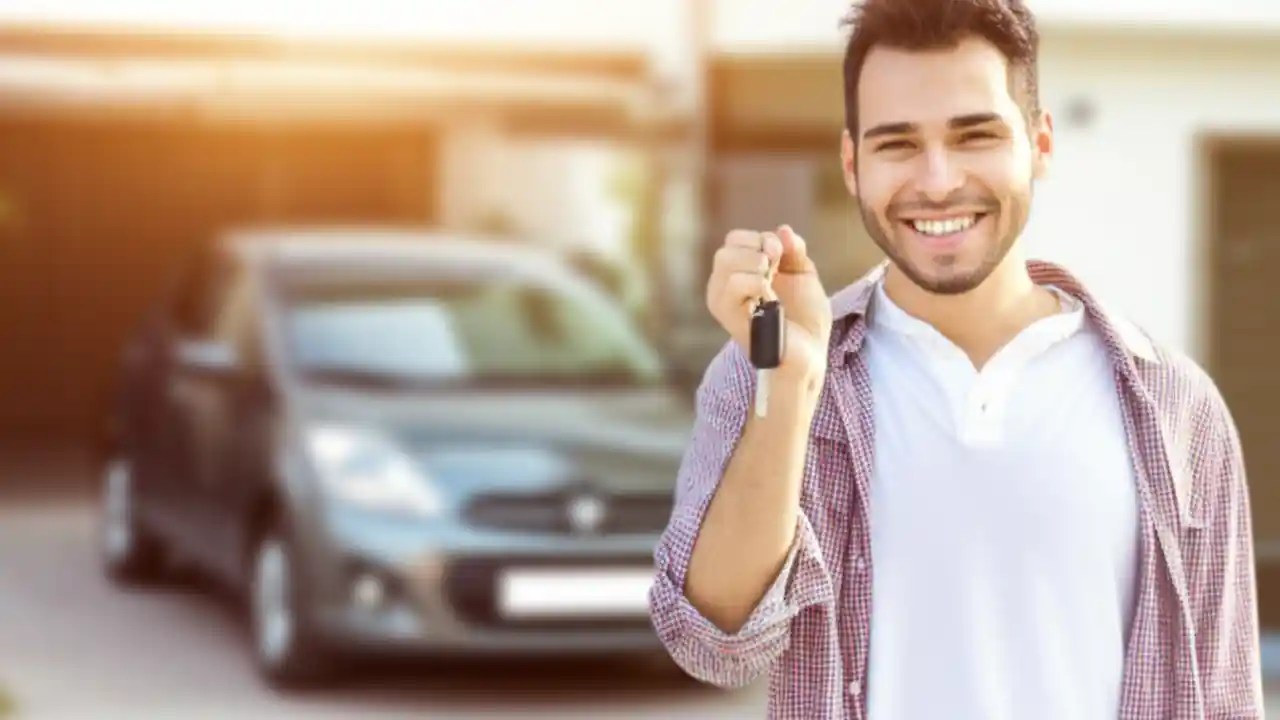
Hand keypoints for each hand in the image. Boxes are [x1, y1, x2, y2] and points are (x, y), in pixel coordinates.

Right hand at [706, 225, 831, 380]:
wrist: (809, 353)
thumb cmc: (804, 320)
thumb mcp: (803, 275)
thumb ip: (793, 250)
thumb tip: (782, 229)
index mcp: (738, 275)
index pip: (734, 240)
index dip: (760, 239)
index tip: (781, 255)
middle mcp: (723, 288)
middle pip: (726, 249)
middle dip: (759, 249)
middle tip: (776, 267)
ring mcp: (723, 302)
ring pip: (726, 260)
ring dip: (757, 265)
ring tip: (770, 285)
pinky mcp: (729, 316)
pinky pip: (734, 283)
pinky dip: (756, 282)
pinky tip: (769, 298)